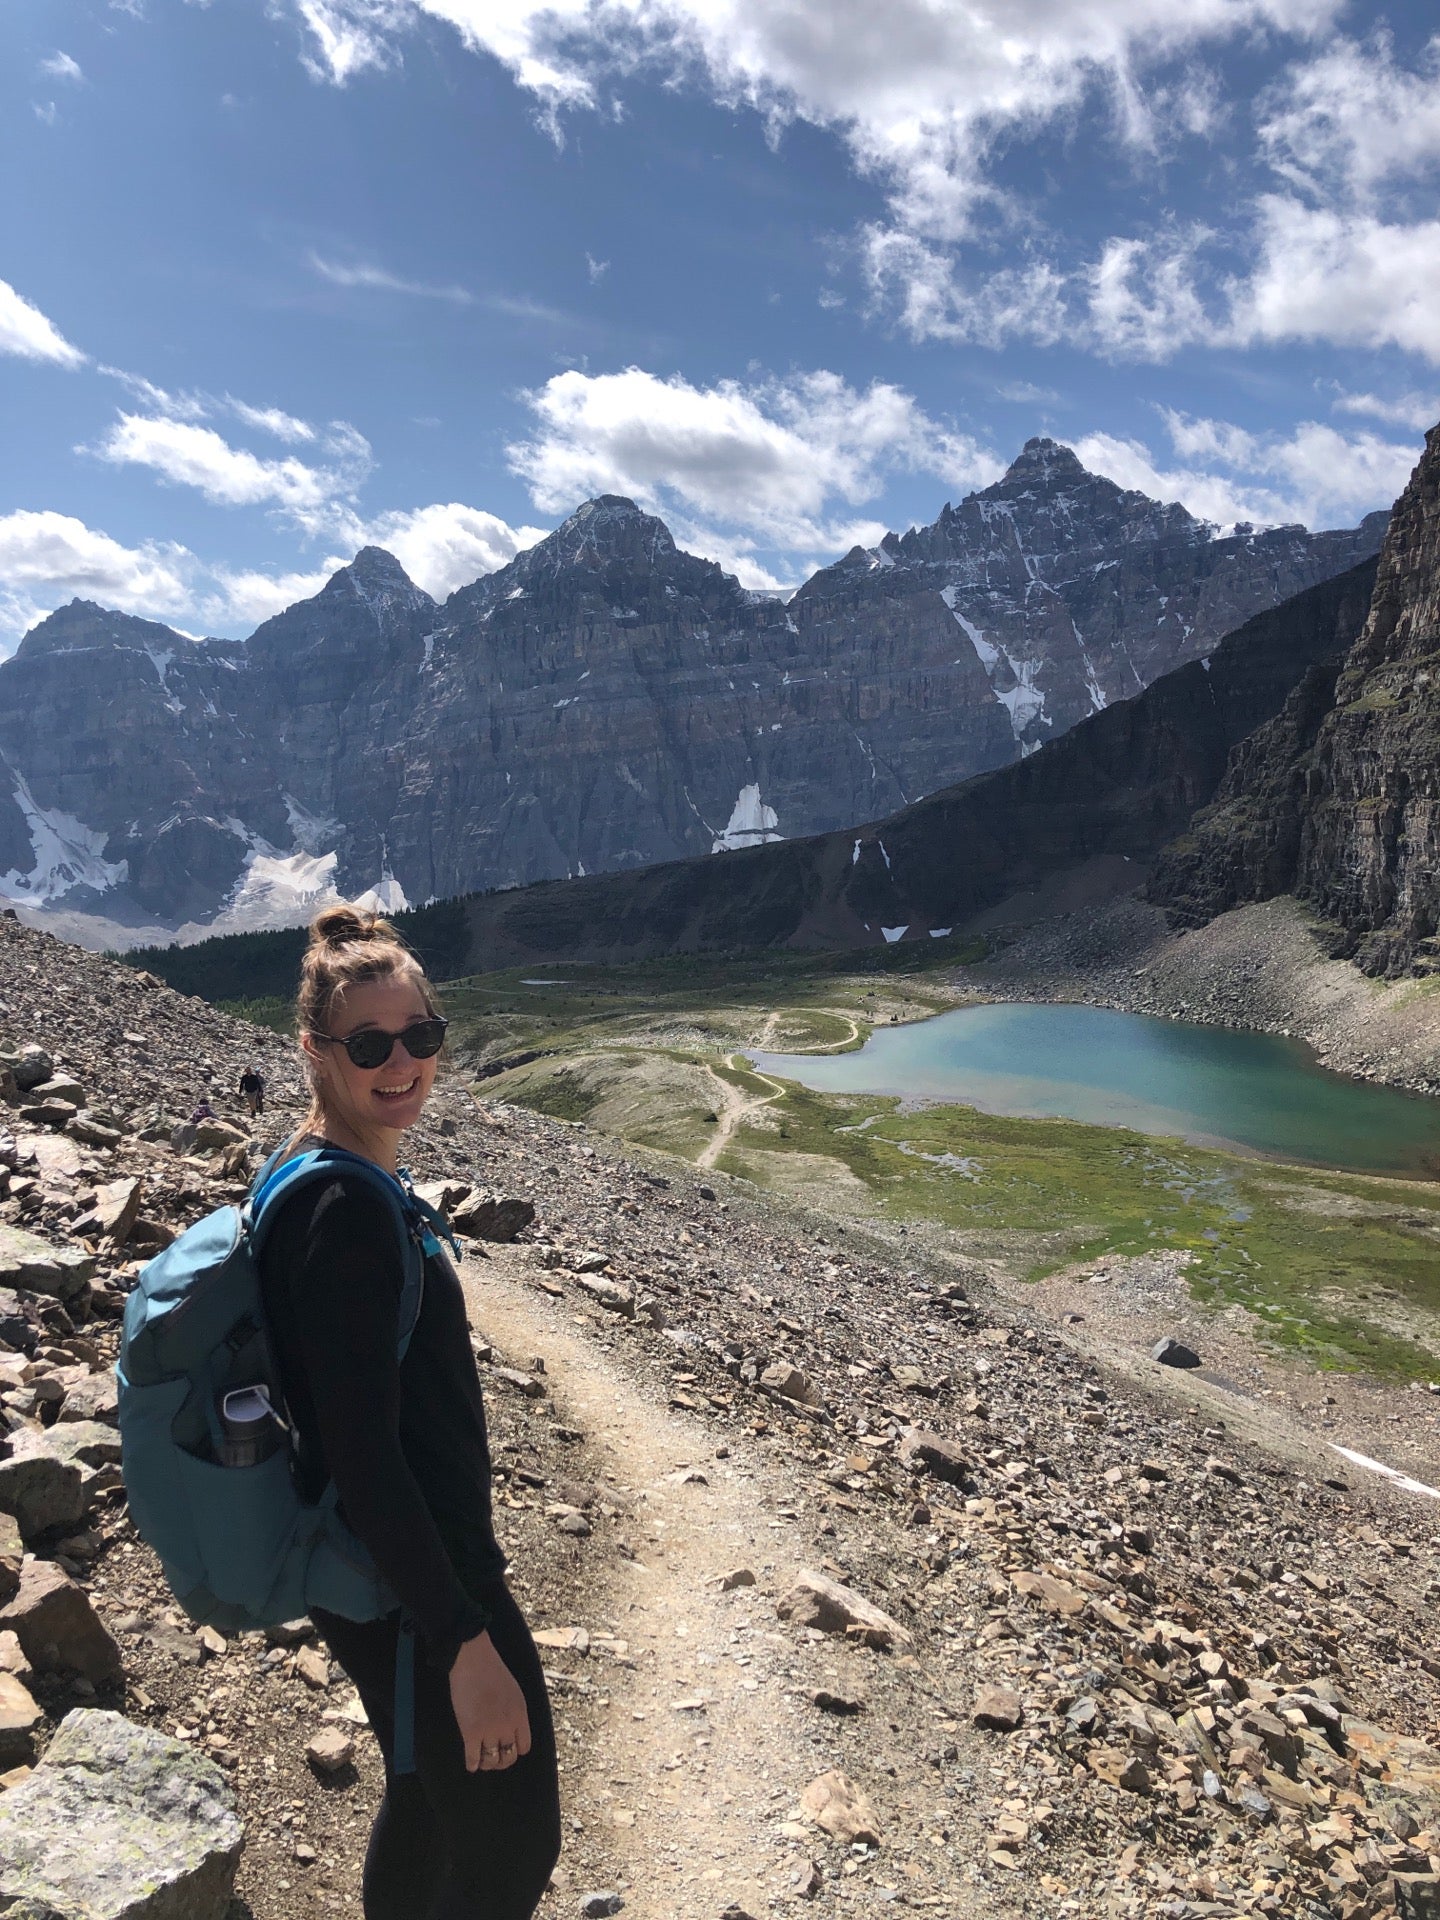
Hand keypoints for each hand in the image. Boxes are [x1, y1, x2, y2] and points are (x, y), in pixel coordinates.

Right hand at [449, 1630, 531, 1771]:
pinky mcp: (471, 1732)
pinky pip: (473, 1758)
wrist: (474, 1660)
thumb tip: (510, 1729)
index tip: (507, 1747)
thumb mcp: (514, 1692)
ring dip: (486, 1764)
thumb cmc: (492, 1671)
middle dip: (501, 1760)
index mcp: (520, 1715)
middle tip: (493, 1758)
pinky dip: (472, 1764)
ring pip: (492, 1761)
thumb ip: (514, 1712)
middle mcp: (508, 1726)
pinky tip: (470, 1763)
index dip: (515, 1749)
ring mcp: (489, 1730)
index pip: (524, 1746)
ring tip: (481, 1760)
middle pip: (509, 1757)